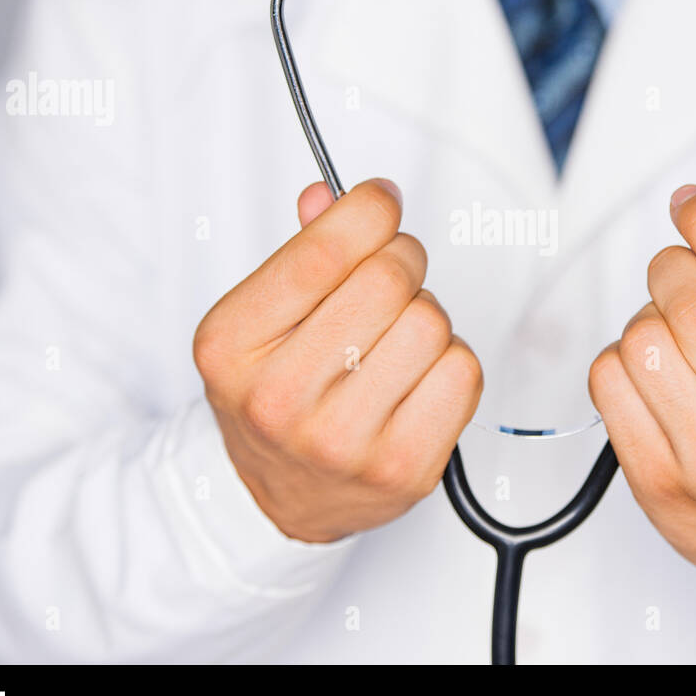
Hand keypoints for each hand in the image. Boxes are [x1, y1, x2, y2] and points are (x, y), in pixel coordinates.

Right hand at [193, 179, 482, 542]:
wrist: (282, 499)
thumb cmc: (276, 398)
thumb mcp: (257, 323)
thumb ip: (298, 254)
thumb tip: (332, 195)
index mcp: (232, 347)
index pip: (323, 251)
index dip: (368, 210)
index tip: (379, 203)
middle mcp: (279, 399)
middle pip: (389, 279)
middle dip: (401, 261)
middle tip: (390, 277)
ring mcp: (342, 441)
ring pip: (431, 322)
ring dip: (425, 316)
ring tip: (394, 340)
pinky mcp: (402, 468)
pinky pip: (462, 371)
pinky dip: (451, 361)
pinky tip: (416, 379)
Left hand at [588, 185, 695, 602]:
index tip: (693, 204)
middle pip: (688, 301)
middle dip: (675, 268)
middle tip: (685, 275)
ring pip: (639, 338)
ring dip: (649, 319)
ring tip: (678, 341)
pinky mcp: (656, 483)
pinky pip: (607, 381)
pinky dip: (622, 361)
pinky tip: (655, 378)